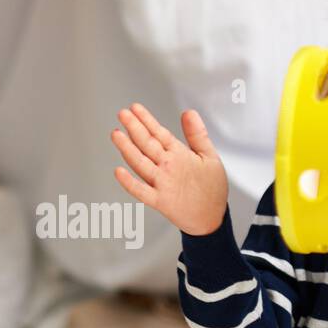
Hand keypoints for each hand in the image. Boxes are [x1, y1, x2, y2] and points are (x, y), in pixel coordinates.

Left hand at [111, 103, 228, 234]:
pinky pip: (141, 192)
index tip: (134, 108)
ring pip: (140, 163)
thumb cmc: (211, 188)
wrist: (211, 220)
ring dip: (127, 148)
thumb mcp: (210, 157)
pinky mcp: (159, 202)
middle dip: (133, 127)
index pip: (159, 133)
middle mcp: (169, 167)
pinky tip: (118, 172)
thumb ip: (197, 134)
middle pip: (147, 144)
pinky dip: (129, 183)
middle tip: (122, 114)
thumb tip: (188, 112)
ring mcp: (162, 185)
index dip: (146, 119)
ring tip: (116, 134)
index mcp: (180, 155)